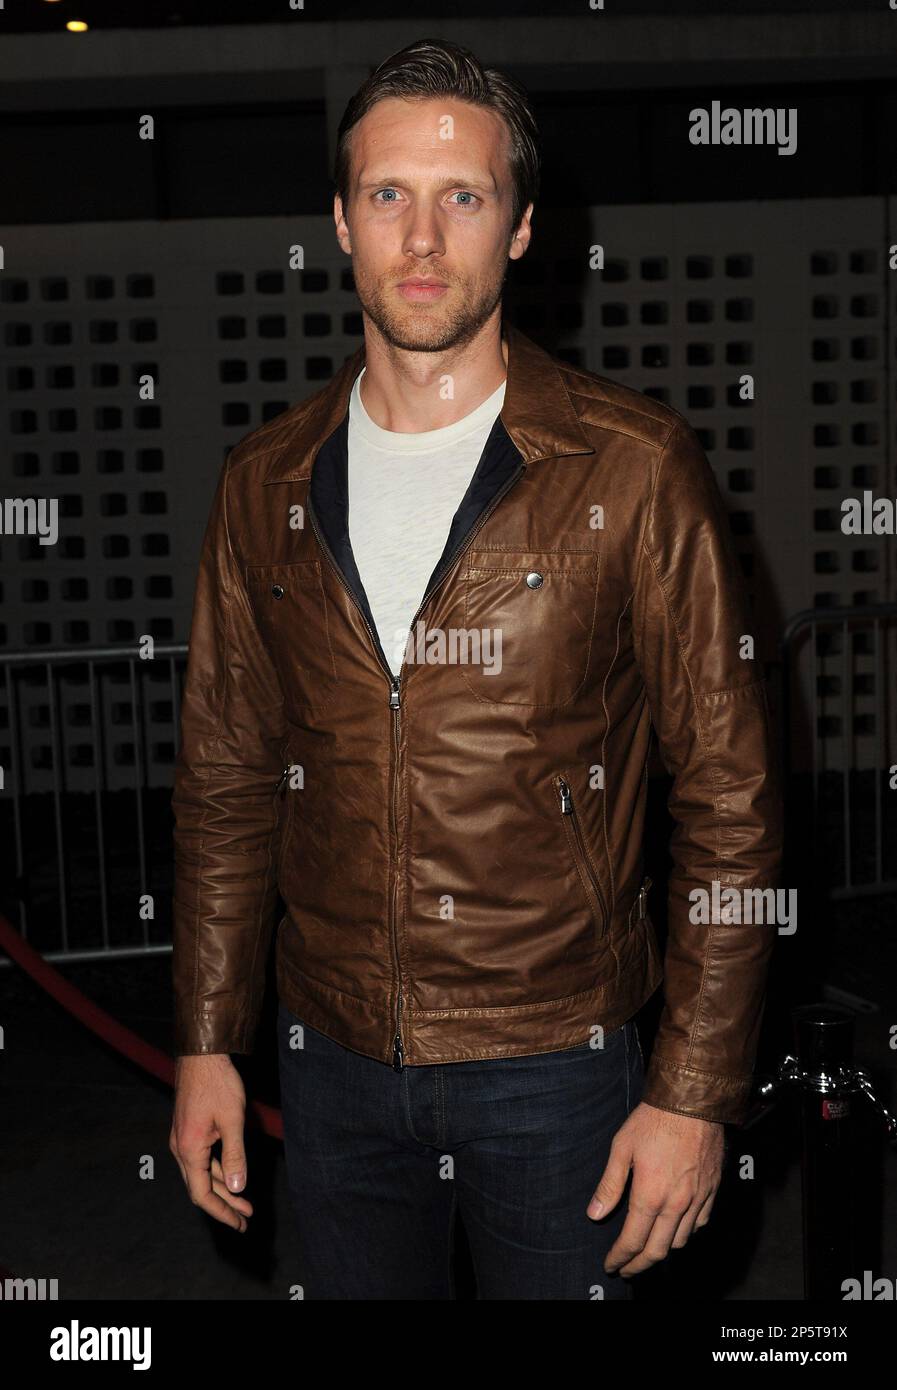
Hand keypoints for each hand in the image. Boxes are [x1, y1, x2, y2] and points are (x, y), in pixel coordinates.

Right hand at [170, 1053, 253, 1231]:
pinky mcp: (189, 1130)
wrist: (201, 1055)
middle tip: (246, 1219)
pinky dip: (218, 1170)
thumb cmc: (217, 1084)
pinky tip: (233, 1175)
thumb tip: (239, 1188)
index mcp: (190, 1150)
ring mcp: (183, 1139)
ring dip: (224, 1188)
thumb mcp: (232, 1121)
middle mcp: (181, 1148)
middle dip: (225, 1205)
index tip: (240, 1223)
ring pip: (203, 1173)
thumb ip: (235, 1156)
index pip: (202, 1194)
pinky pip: (203, 1158)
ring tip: (245, 1202)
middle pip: (202, 1187)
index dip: (222, 1212)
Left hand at [587, 1101, 724, 1275]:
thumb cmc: (654, 1120)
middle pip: (658, 1251)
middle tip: (626, 1268)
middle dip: (639, 1265)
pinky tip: (676, 1228)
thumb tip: (594, 1213)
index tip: (611, 1265)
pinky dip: (686, 1233)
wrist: (692, 1101)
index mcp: (650, 1195)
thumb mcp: (621, 1147)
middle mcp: (676, 1204)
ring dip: (662, 1250)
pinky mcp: (712, 1190)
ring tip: (648, 1249)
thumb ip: (609, 1185)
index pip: (633, 1240)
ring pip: (680, 1241)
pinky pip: (700, 1224)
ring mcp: (697, 1198)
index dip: (620, 1257)